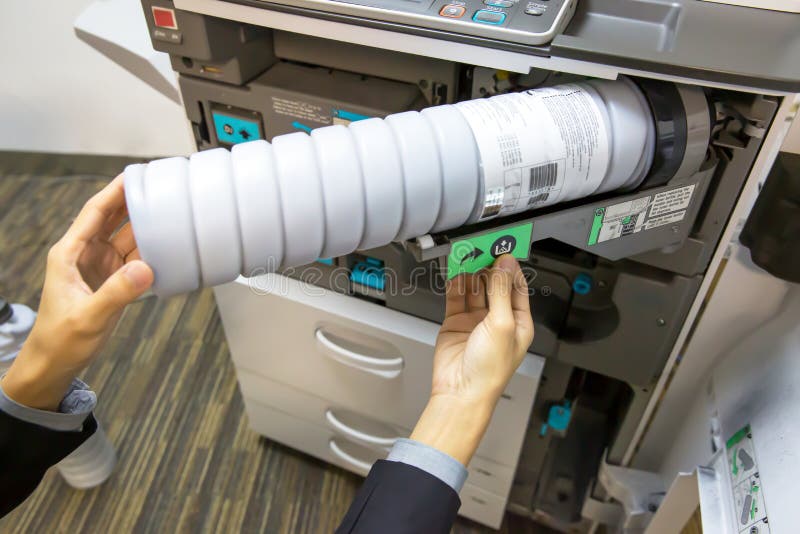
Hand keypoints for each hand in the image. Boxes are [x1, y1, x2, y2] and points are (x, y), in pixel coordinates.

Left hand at [2, 176, 153, 409]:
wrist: (54, 364)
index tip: (134, 174)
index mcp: (69, 253)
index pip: (94, 212)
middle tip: (159, 184)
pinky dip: (151, 250)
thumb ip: (117, 292)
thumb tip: (146, 269)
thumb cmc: (60, 340)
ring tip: (170, 210)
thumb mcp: (88, 316)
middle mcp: (85, 255)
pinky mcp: (112, 282)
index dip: (114, 191)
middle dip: (133, 200)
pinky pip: (135, 259)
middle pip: (112, 218)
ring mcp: (100, 268)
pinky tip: (168, 245)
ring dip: (145, 225)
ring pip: (126, 237)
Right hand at [410, 255, 533, 464]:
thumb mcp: (503, 324)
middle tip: (482, 248)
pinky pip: (456, 296)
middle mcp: (498, 319)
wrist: (461, 391)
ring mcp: (476, 320)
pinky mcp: (456, 322)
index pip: (516, 286)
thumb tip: (504, 265)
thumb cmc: (489, 371)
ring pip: (474, 288)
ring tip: (467, 255)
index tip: (503, 248)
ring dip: (471, 272)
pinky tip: (455, 271)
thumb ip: (501, 292)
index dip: (510, 266)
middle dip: (488, 266)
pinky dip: (455, 283)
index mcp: (519, 321)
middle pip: (494, 284)